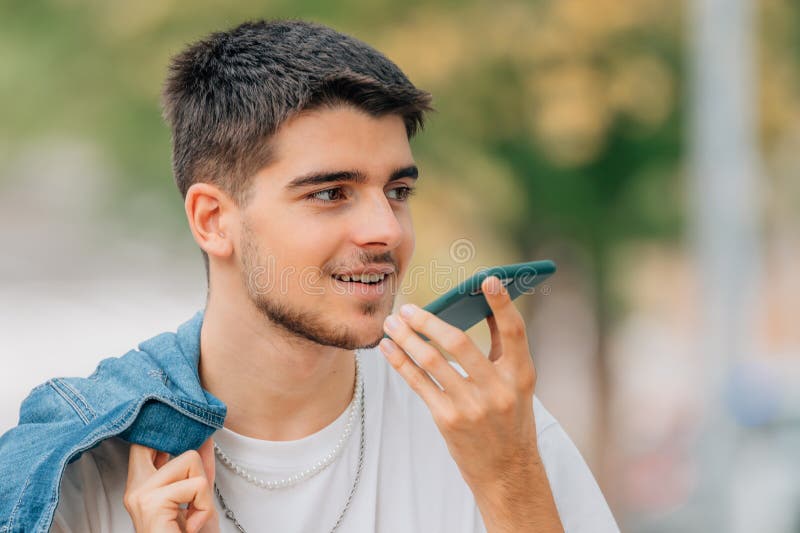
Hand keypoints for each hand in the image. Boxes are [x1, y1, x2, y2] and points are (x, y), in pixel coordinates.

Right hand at [124, 438, 219, 532]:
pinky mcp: (152, 502)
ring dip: (204, 492)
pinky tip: (192, 525)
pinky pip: (196, 484)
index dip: (166, 432)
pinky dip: (204, 505)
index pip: (145, 441)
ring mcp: (140, 494)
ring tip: (194, 516)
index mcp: (141, 484)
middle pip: (173, 444)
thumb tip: (205, 436)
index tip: (182, 427)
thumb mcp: (198, 497)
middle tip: (193, 498)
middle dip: (196, 467)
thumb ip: (199, 468)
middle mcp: (135, 487)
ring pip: (190, 459)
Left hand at [380, 275, 538, 490]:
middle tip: (408, 307)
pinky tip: (388, 347)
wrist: (506, 471)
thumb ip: (504, 346)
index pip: (515, 331)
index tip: (487, 279)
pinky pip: (418, 384)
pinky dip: (401, 362)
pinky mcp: (448, 420)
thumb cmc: (510, 419)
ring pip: (432, 362)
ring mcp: (472, 407)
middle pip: (460, 343)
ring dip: (407, 338)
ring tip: (392, 322)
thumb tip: (485, 303)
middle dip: (429, 322)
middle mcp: (499, 390)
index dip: (502, 303)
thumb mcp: (518, 384)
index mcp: (521, 375)